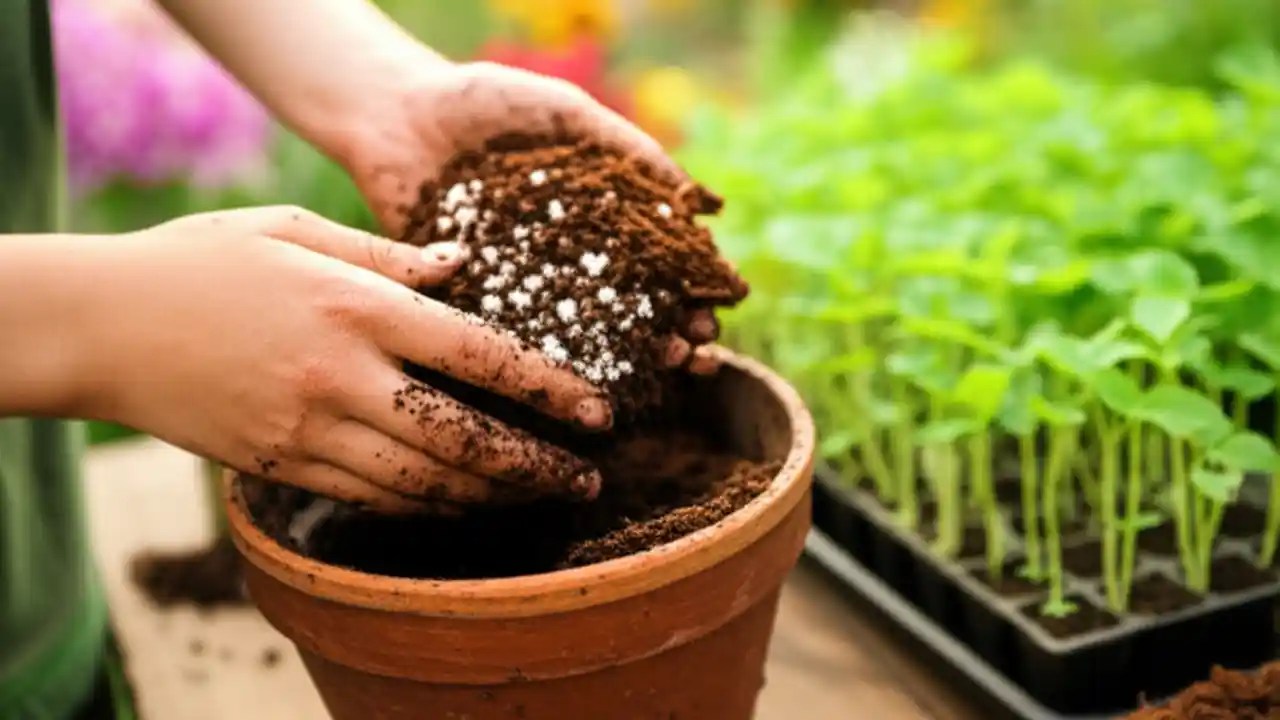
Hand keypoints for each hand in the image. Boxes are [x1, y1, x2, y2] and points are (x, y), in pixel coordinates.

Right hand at [86, 206, 611, 512]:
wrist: (104, 325)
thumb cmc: (204, 261)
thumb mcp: (296, 231)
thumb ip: (387, 256)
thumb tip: (463, 266)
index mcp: (358, 307)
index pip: (480, 355)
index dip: (549, 390)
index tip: (597, 412)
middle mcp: (345, 374)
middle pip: (465, 437)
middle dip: (537, 465)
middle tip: (588, 478)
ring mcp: (312, 428)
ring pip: (424, 481)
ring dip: (492, 496)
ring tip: (538, 497)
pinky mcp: (283, 464)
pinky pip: (372, 497)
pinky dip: (426, 506)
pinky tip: (461, 505)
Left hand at [334, 60, 730, 372]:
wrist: (396, 113)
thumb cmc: (486, 103)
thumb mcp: (566, 113)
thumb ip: (629, 151)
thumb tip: (703, 205)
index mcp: (595, 223)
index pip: (657, 267)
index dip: (689, 293)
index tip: (711, 312)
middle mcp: (562, 266)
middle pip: (628, 314)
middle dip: (664, 338)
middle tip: (688, 357)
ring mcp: (517, 291)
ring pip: (575, 341)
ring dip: (615, 366)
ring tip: (646, 380)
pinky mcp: (468, 307)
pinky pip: (507, 344)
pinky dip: (537, 369)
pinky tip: (567, 387)